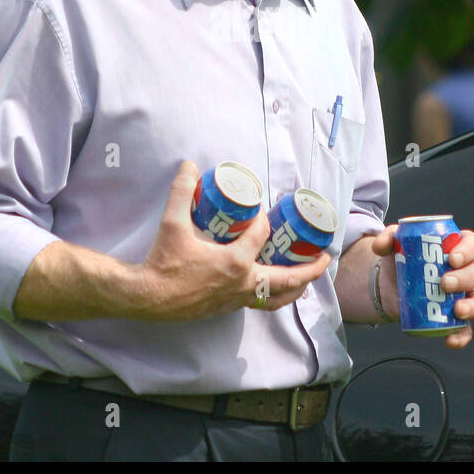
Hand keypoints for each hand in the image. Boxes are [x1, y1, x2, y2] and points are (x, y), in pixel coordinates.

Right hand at [133, 160, 331, 321]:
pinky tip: (273, 288)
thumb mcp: (171, 224)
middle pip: (288, 279)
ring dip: (297, 288)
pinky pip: (260, 305)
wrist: (148, 297)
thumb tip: (189, 165)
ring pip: (277, 299)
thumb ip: (180, 192)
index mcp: (234, 262)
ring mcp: (236, 300)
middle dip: (311, 269)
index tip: (261, 208)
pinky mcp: (227, 308)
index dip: (263, 218)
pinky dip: (274, 297)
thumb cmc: (163, 263)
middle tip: (325, 257)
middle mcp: (242, 284)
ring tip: (308, 278)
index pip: (261, 235)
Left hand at [370, 223, 473, 348]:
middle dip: (465, 278)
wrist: (390, 285)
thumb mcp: (394, 243)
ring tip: (458, 309)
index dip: (469, 250)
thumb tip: (380, 245)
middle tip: (445, 283)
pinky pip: (466, 329)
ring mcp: (463, 296)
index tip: (452, 257)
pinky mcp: (454, 318)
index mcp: (456, 248)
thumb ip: (387, 238)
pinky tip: (450, 339)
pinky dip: (462, 336)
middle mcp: (465, 272)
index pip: (473, 244)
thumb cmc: (401, 258)